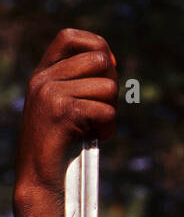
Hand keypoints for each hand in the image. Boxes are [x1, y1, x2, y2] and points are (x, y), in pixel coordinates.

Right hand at [13, 28, 117, 216]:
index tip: (108, 68)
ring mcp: (50, 93)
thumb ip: (79, 81)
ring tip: (94, 129)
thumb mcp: (63, 106)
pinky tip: (95, 139)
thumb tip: (112, 61)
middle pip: (101, 60)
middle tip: (101, 110)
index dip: (97, 45)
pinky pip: (106, 111)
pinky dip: (108, 129)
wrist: (38, 181)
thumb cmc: (58, 146)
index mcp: (42, 74)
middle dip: (112, 86)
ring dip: (111, 113)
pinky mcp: (61, 112)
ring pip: (108, 88)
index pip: (70, 36)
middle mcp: (43, 78)